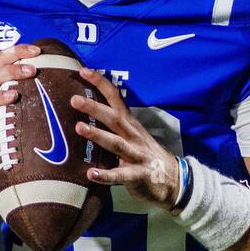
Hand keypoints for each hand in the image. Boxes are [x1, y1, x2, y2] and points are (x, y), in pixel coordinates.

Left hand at [71, 67, 180, 209]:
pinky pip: (121, 175)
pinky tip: (91, 174)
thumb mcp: (133, 135)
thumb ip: (114, 126)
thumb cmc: (146, 156)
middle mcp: (133, 136)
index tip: (83, 71)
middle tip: (74, 100)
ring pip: (116, 143)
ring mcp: (137, 155)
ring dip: (98, 135)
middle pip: (114, 118)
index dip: (101, 83)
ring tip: (79, 128)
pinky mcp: (138, 176)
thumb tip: (87, 111)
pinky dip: (106, 175)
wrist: (175, 179)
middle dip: (95, 108)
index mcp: (131, 124)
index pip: (116, 98)